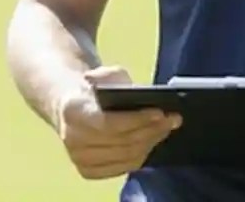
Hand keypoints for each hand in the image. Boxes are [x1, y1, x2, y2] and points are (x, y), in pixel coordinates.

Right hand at [55, 66, 181, 179]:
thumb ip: (116, 78)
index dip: (136, 120)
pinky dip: (142, 153)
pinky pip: (124, 166)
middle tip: (173, 118)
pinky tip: (154, 140)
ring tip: (168, 127)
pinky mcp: (89, 171)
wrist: (70, 106)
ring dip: (151, 141)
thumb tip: (140, 94)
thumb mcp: (103, 73)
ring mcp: (79, 158)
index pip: (108, 123)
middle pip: (121, 141)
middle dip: (151, 129)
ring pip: (126, 155)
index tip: (160, 112)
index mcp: (72, 110)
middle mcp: (72, 138)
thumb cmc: (93, 88)